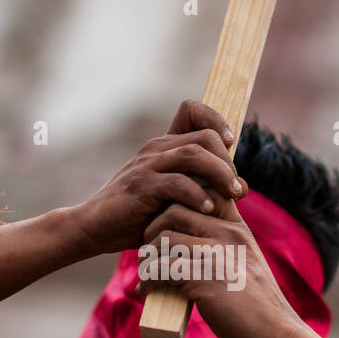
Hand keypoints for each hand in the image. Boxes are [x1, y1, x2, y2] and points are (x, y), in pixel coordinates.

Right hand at [73, 99, 245, 253]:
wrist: (94, 228)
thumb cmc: (137, 216)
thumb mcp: (175, 199)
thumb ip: (206, 189)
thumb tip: (244, 188)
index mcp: (164, 145)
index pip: (192, 110)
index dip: (216, 119)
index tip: (230, 144)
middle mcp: (156, 148)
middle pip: (205, 136)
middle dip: (227, 161)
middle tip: (235, 188)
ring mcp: (147, 165)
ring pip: (194, 155)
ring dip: (220, 174)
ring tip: (231, 195)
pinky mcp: (141, 186)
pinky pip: (177, 183)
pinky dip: (197, 195)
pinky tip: (207, 210)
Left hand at [137, 198, 305, 337]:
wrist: (277, 333)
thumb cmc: (257, 304)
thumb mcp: (246, 263)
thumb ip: (225, 248)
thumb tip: (190, 246)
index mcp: (238, 229)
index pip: (204, 192)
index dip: (177, 202)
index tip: (165, 226)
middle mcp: (229, 235)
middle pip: (175, 211)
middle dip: (153, 230)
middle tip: (147, 251)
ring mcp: (218, 256)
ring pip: (165, 237)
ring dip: (147, 256)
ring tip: (145, 271)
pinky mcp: (206, 280)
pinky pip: (163, 268)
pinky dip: (148, 278)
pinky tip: (146, 289)